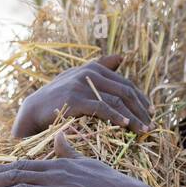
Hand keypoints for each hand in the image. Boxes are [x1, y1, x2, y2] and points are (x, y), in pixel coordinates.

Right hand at [12, 54, 152, 138]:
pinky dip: (116, 117)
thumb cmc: (59, 98)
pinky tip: (126, 125)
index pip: (125, 83)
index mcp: (93, 67)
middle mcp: (89, 73)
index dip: (141, 98)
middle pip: (125, 91)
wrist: (34, 111)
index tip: (151, 112)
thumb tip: (122, 56)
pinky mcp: (75, 99)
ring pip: (117, 100)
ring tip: (144, 129)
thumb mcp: (79, 79)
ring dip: (134, 117)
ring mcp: (82, 85)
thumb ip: (101, 67)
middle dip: (141, 109)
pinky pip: (102, 108)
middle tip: (151, 124)